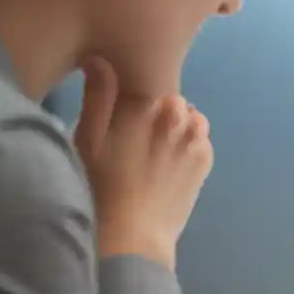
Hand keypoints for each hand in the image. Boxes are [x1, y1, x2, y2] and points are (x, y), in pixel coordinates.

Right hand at [73, 56, 213, 270]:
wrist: (134, 233)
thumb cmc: (102, 186)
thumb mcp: (88, 139)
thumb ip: (97, 97)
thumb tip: (100, 60)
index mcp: (144, 105)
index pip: (147, 84)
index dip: (136, 101)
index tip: (126, 121)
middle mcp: (176, 115)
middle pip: (172, 101)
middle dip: (160, 114)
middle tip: (140, 141)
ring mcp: (195, 137)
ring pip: (191, 118)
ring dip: (179, 128)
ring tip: (158, 153)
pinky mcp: (206, 159)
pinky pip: (201, 139)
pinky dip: (191, 145)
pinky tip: (172, 164)